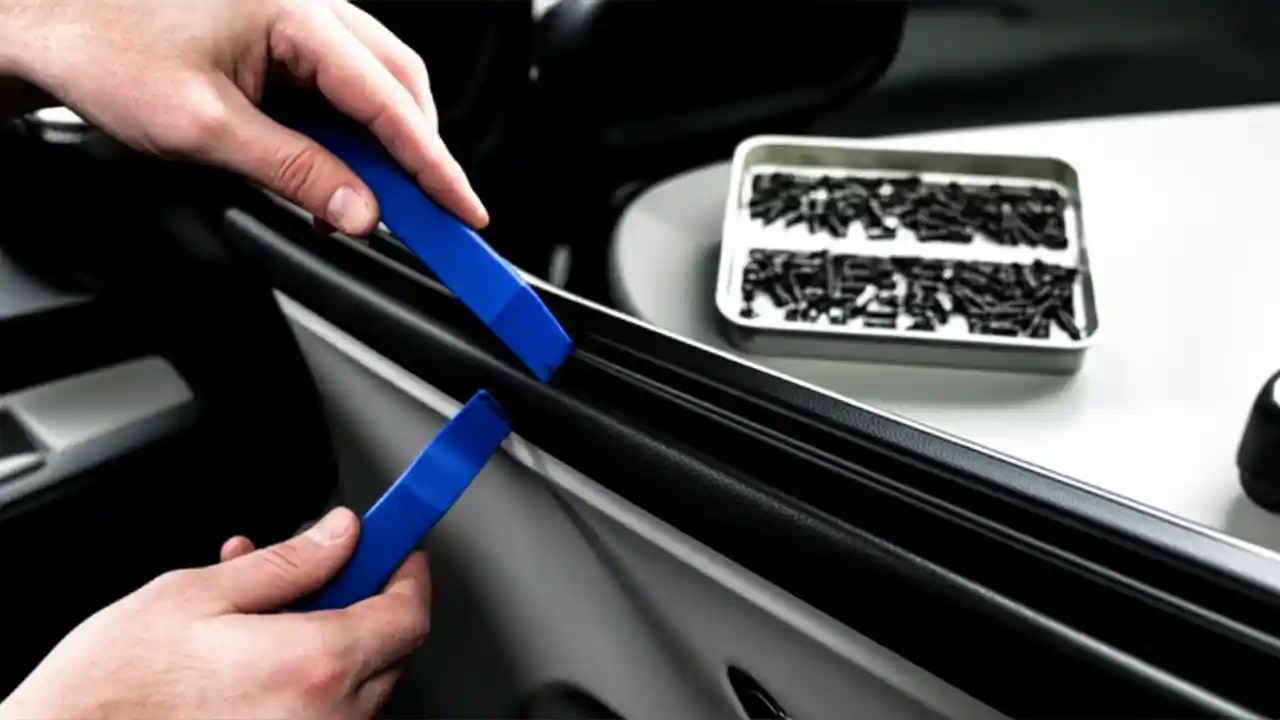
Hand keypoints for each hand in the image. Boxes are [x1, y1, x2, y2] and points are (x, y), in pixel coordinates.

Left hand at [0, 0, 487, 234]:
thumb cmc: (105, 49)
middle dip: (417, 154)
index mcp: (294, 12)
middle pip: (398, 84)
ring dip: (380, 145)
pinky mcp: (280, 34)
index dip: (434, 165)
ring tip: (367, 200)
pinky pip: (338, 84)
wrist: (46, 17)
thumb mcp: (206, 130)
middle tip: (429, 217)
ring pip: (373, 84)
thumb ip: (295, 173)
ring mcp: (295, 16)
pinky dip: (348, 131)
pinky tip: (334, 167)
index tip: (464, 212)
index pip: (389, 101)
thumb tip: (359, 211)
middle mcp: (306, 5)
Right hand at [0, 507, 430, 718]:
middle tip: (321, 568)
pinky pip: (321, 714)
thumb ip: (289, 563)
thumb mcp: (201, 594)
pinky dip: (304, 679)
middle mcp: (324, 719)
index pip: (407, 617)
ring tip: (261, 609)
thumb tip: (342, 534)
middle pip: (387, 651)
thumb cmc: (116, 685)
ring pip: (355, 685)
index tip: (398, 548)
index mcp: (312, 667)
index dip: (407, 573)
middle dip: (362, 602)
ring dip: (325, 639)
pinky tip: (256, 652)